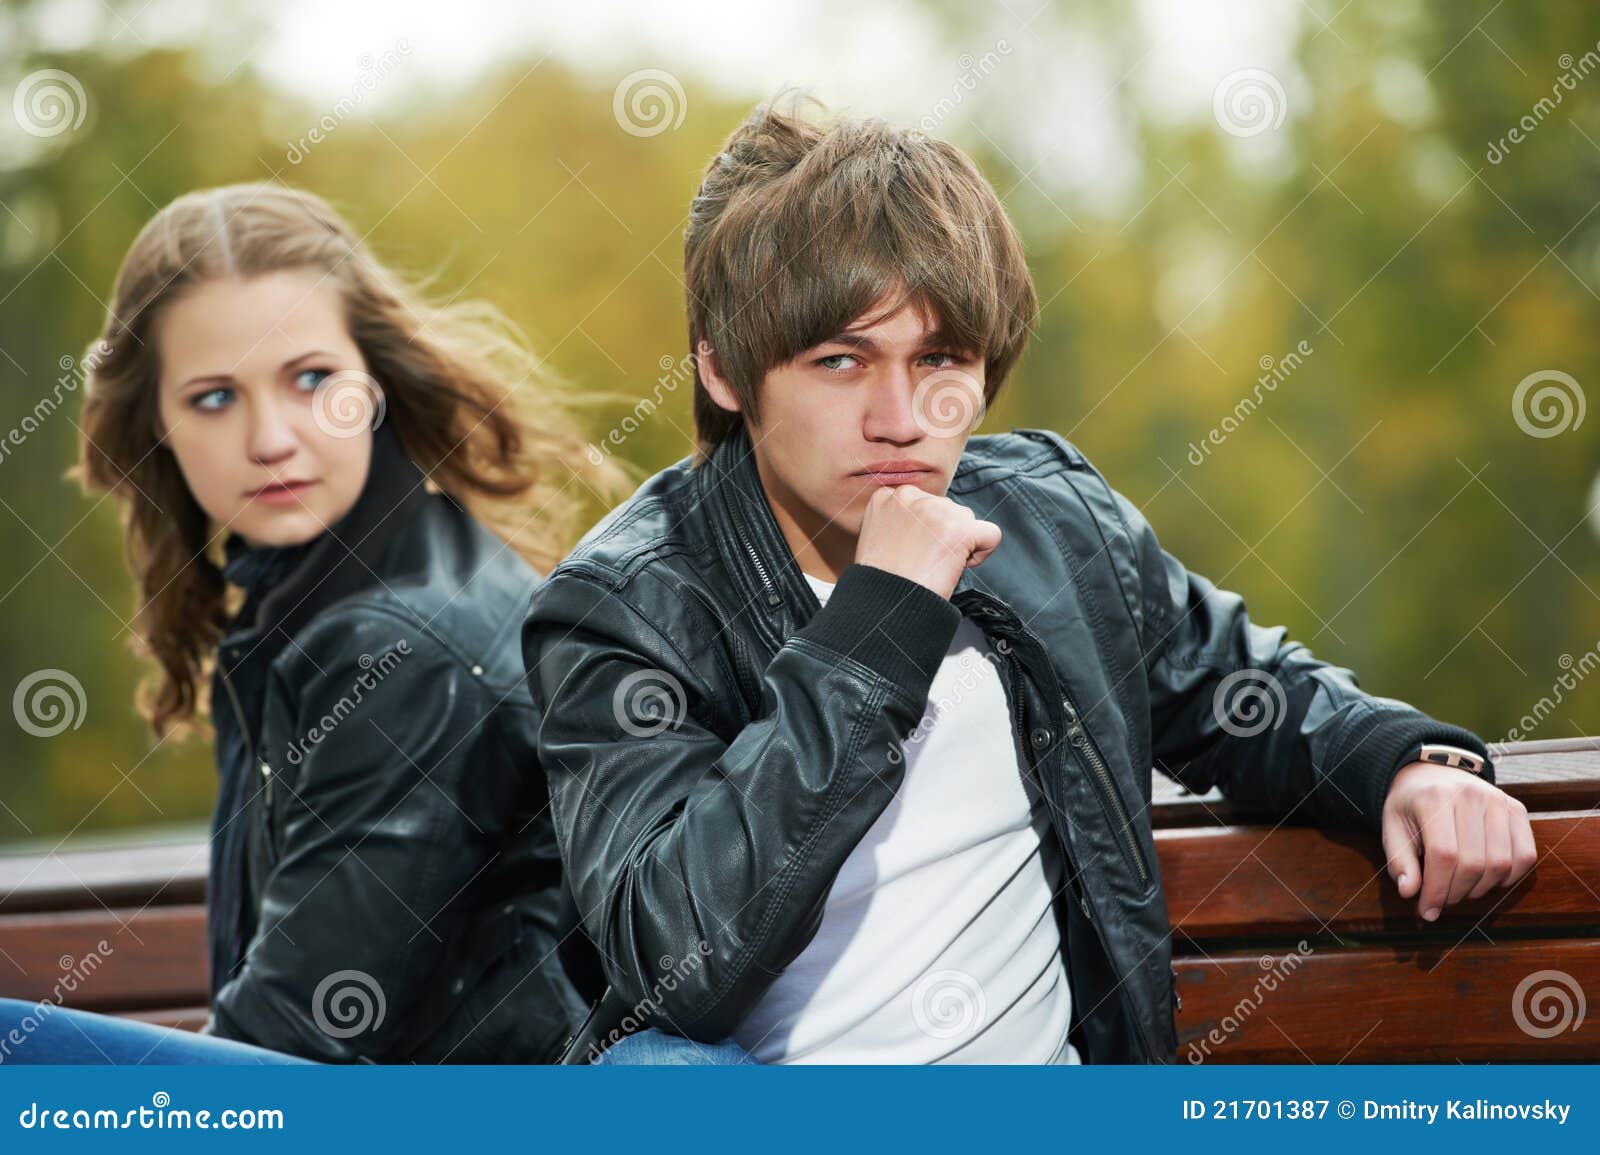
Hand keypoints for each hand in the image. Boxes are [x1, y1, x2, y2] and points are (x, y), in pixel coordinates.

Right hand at [854, 485, 1000, 599]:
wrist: (883, 605)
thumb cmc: (880, 580)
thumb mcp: (877, 537)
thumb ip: (900, 520)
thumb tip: (928, 524)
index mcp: (886, 497)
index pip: (922, 503)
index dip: (923, 529)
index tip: (913, 550)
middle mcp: (911, 496)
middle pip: (947, 508)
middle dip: (943, 534)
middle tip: (924, 562)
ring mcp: (937, 510)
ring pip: (967, 520)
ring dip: (959, 543)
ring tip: (934, 566)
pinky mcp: (960, 529)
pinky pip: (991, 534)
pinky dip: (983, 553)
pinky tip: (958, 567)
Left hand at [1381, 763, 1536, 920]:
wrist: (1433, 773)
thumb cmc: (1411, 805)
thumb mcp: (1392, 827)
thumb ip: (1399, 860)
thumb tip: (1409, 892)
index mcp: (1434, 798)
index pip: (1443, 856)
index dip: (1437, 891)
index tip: (1427, 911)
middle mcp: (1470, 796)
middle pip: (1474, 863)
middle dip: (1456, 893)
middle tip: (1442, 900)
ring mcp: (1497, 801)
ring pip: (1501, 864)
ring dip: (1481, 889)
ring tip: (1461, 888)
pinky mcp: (1516, 809)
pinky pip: (1525, 855)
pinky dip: (1509, 877)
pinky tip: (1487, 878)